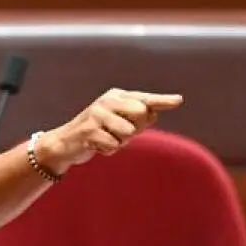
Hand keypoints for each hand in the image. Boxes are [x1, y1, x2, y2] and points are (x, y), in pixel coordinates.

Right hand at [41, 88, 182, 170]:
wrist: (66, 142)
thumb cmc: (99, 131)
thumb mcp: (119, 122)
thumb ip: (138, 118)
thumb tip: (153, 113)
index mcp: (117, 96)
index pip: (144, 99)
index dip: (162, 100)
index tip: (179, 101)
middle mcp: (107, 100)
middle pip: (141, 113)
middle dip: (135, 128)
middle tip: (119, 132)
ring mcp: (97, 113)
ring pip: (128, 131)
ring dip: (120, 141)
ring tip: (106, 138)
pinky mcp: (89, 129)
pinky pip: (113, 144)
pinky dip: (108, 150)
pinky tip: (96, 145)